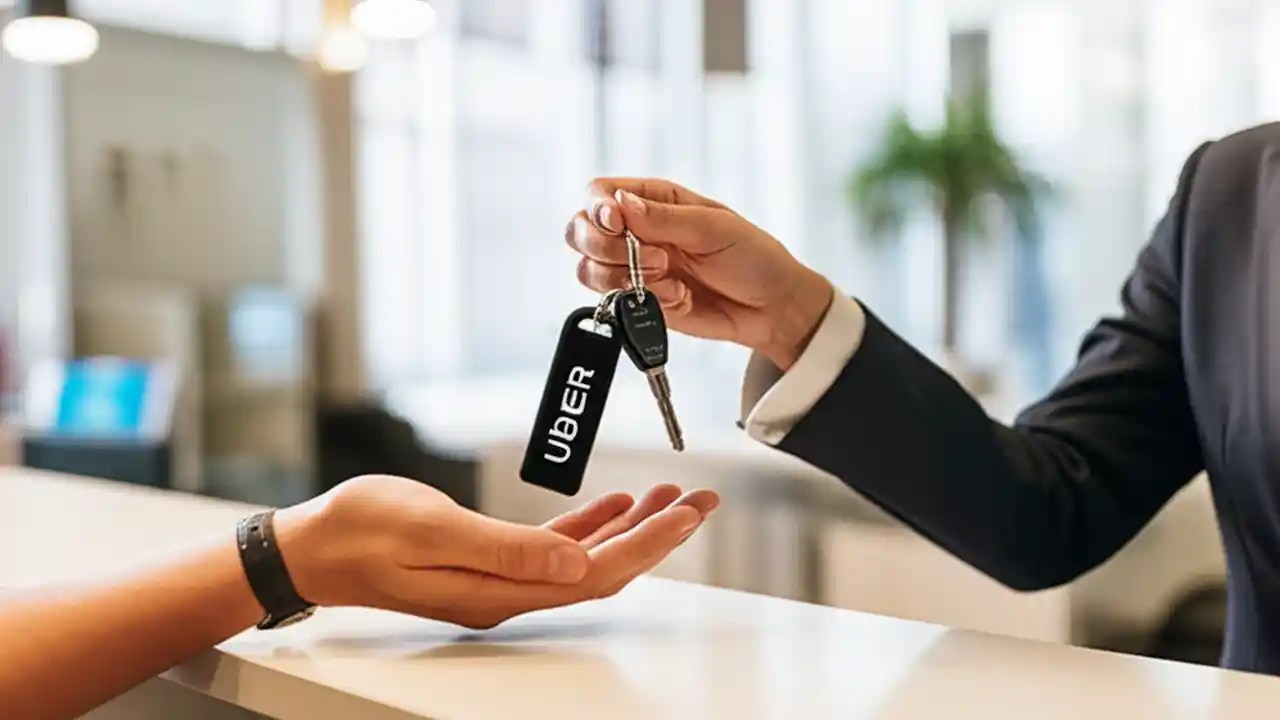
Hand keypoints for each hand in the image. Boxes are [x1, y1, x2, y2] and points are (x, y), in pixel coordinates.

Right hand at [275, 476, 717, 628]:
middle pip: (604, 570)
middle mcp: (509, 592)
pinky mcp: (487, 561)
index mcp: (501, 590)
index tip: (686, 514)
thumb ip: (507, 549)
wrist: (312, 545)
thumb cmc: (360, 531)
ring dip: (630, 528)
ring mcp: (500, 579)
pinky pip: (555, 548)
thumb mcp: (433, 530)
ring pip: (586, 558)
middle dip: (657, 536)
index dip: (647, 545)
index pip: (596, 575)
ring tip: (669, 497)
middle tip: (699, 502)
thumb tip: (577, 563)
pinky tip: (612, 505)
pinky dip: (590, 526)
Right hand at [567, 179, 834, 368]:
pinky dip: (645, 304)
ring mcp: (634, 269)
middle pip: (579, 231)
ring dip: (623, 278)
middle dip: (604, 248)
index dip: (597, 208)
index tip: (617, 224)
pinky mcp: (639, 303)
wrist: (771, 308)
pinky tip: (680, 300)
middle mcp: (637, 232)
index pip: (599, 193)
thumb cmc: (752, 257)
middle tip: (653, 259)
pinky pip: (617, 304)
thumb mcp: (714, 228)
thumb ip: (663, 218)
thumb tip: (620, 205)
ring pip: (588, 271)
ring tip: (669, 281)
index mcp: (653, 200)